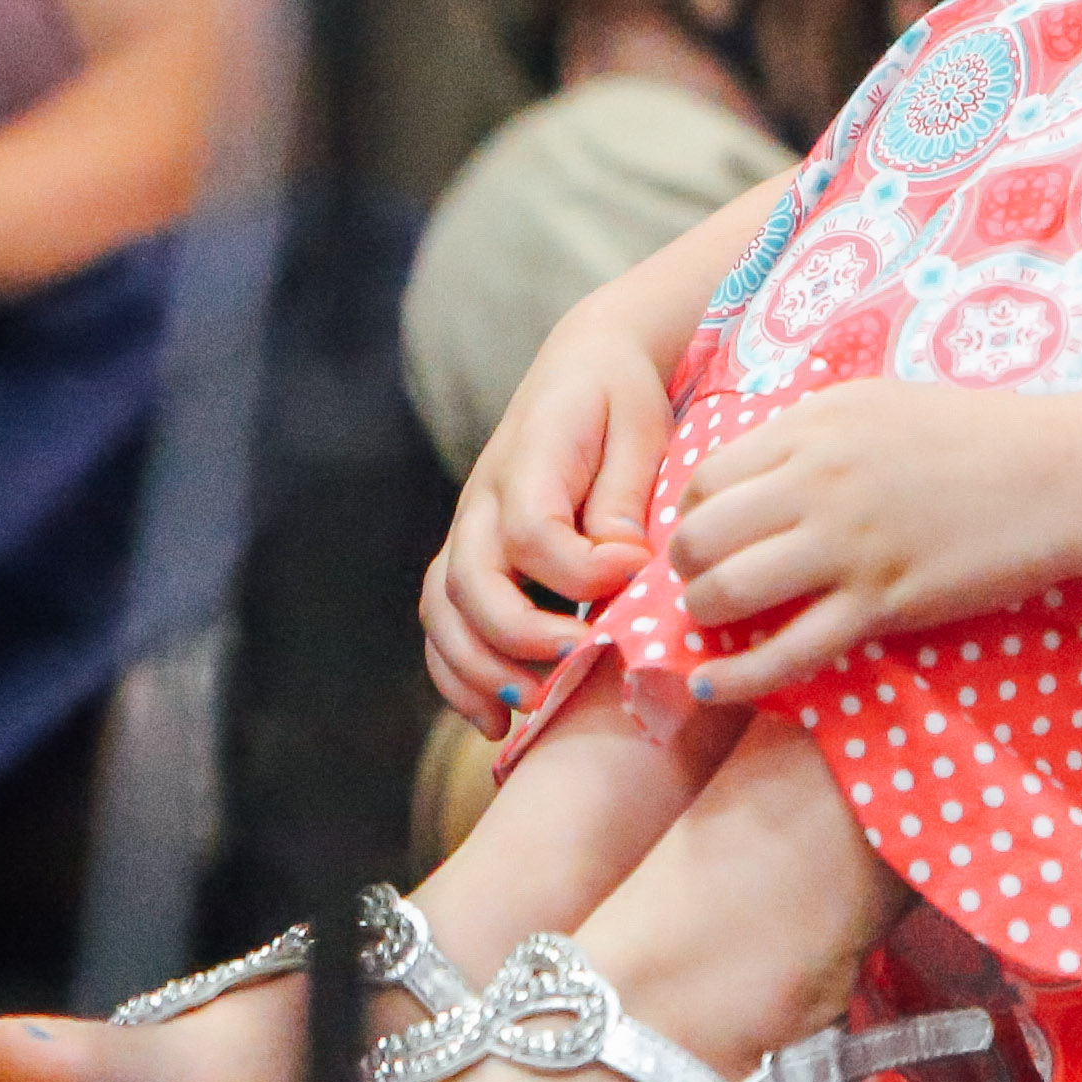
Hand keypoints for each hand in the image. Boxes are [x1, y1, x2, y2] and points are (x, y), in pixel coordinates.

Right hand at [422, 280, 676, 717]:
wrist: (584, 363)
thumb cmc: (619, 399)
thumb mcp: (639, 430)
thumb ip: (623, 498)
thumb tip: (622, 565)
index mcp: (528, 461)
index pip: (533, 533)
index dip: (583, 569)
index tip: (637, 570)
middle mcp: (481, 502)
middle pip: (471, 583)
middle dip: (520, 638)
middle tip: (579, 663)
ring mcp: (467, 532)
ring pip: (443, 611)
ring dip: (476, 670)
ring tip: (526, 711)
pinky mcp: (469, 557)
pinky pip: (443, 622)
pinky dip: (458, 675)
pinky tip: (496, 718)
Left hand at [663, 375, 1074, 701]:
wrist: (1060, 474)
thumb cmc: (978, 435)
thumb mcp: (880, 403)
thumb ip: (814, 433)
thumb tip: (757, 472)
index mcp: (814, 426)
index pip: (707, 479)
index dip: (694, 516)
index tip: (711, 538)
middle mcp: (817, 481)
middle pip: (701, 536)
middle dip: (686, 569)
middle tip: (705, 584)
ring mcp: (847, 544)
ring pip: (729, 591)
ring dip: (705, 617)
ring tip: (715, 626)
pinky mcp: (881, 601)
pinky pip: (787, 651)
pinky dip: (738, 677)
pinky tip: (711, 687)